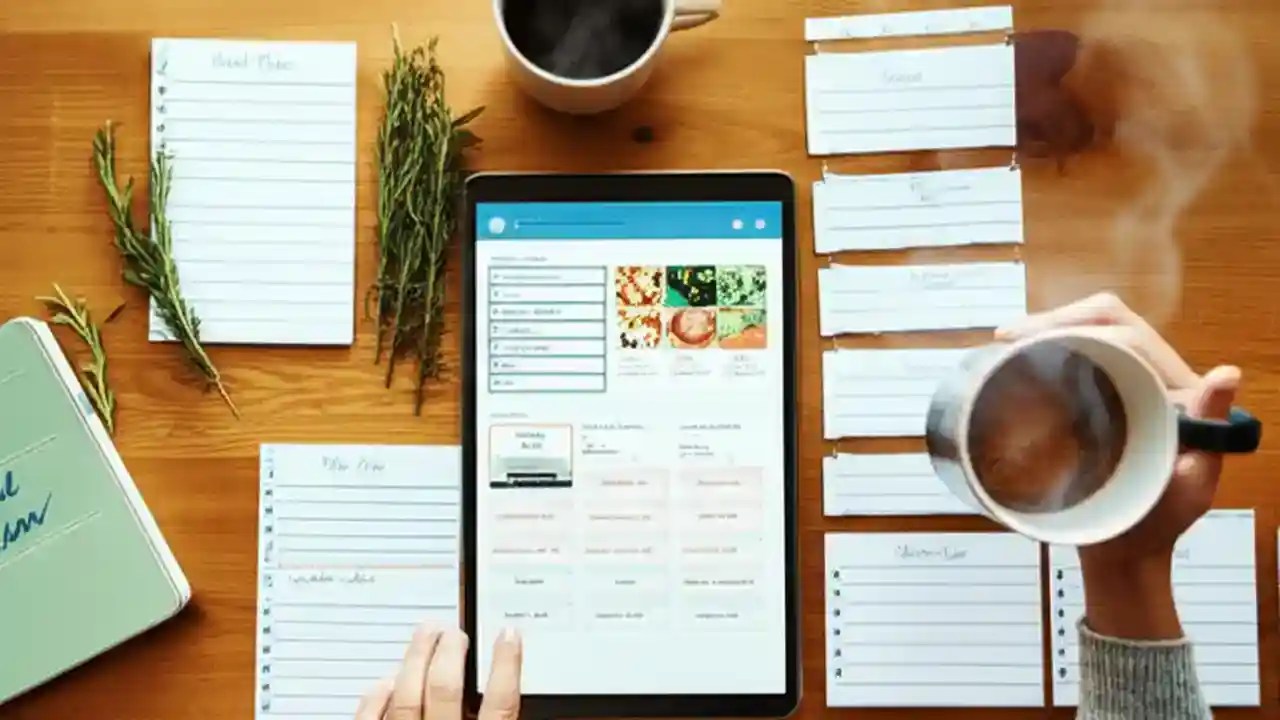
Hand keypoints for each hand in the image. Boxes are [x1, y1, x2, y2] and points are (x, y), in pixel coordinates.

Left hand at [356, 626, 521, 719]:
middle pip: (445, 689)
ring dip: (415, 658)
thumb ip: (505, 717)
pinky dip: (377, 697)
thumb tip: (543, 708)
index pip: (500, 704)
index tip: (507, 634)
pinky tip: (386, 681)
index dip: (505, 665)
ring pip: (406, 697)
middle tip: (454, 633)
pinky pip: (370, 719)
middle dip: (449, 651)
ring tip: (425, 634)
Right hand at [996, 293, 1240, 638]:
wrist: (1127, 552)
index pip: (1129, 332)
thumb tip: (1226, 373)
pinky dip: (1041, 350)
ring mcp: (1122, 385)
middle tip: (1007, 338)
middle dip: (1055, 318)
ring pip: (1085, 331)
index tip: (1032, 342)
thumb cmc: (1159, 524)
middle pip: (1105, 318)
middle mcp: (1151, 377)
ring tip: (1003, 344)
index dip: (1080, 326)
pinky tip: (1013, 358)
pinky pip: (1072, 358)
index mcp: (1174, 389)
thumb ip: (1207, 428)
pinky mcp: (1098, 398)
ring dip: (1044, 329)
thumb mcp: (1191, 484)